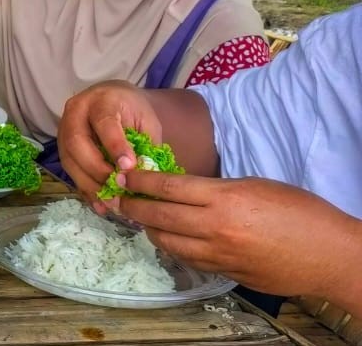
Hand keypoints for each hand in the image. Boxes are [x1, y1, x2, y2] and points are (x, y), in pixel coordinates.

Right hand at [57, 81, 159, 211]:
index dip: (114, 145)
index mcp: (101, 100)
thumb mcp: (146, 121)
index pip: (104, 122)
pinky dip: (85, 191)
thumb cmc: (132, 110)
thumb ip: (146, 145)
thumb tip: (145, 175)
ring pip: (69, 160)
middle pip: (77, 143)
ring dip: (90, 184)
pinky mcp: (63, 148)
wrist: (113, 99)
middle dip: (97, 169)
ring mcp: (64, 130)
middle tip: (118, 188)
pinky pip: (70, 172)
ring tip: (111, 203)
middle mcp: (75, 113)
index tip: (129, 167)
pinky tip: (101, 205)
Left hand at [118, 171, 361, 299]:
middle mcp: (216, 227)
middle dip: (133, 206)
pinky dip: (174, 248)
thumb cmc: (299, 211)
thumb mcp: (255, 185)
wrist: (330, 254)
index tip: (123, 175)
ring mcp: (220, 254)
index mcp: (224, 197)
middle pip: (159, 216)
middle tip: (118, 198)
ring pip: (168, 242)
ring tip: (142, 219)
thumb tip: (184, 190)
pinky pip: (189, 260)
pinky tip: (171, 239)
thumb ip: (216, 189)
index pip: (168, 187)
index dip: (140, 181)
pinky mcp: (227, 274)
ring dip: (151, 230)